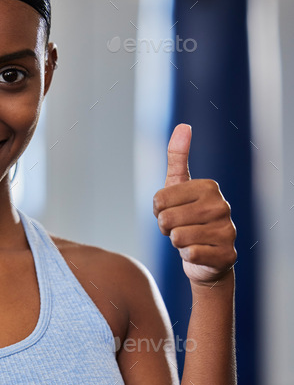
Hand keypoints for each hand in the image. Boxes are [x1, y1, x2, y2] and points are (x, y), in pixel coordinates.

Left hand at [153, 124, 236, 286]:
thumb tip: (183, 126)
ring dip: (177, 243)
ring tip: (190, 239)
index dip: (158, 211)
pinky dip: (188, 256)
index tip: (173, 212)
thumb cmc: (189, 219)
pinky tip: (198, 252)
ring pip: (177, 237)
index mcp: (209, 186)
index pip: (159, 200)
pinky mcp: (226, 254)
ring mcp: (227, 231)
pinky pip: (190, 254)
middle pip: (166, 219)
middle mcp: (222, 206)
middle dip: (166, 228)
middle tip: (180, 228)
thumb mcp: (179, 187)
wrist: (208, 258)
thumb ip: (178, 157)